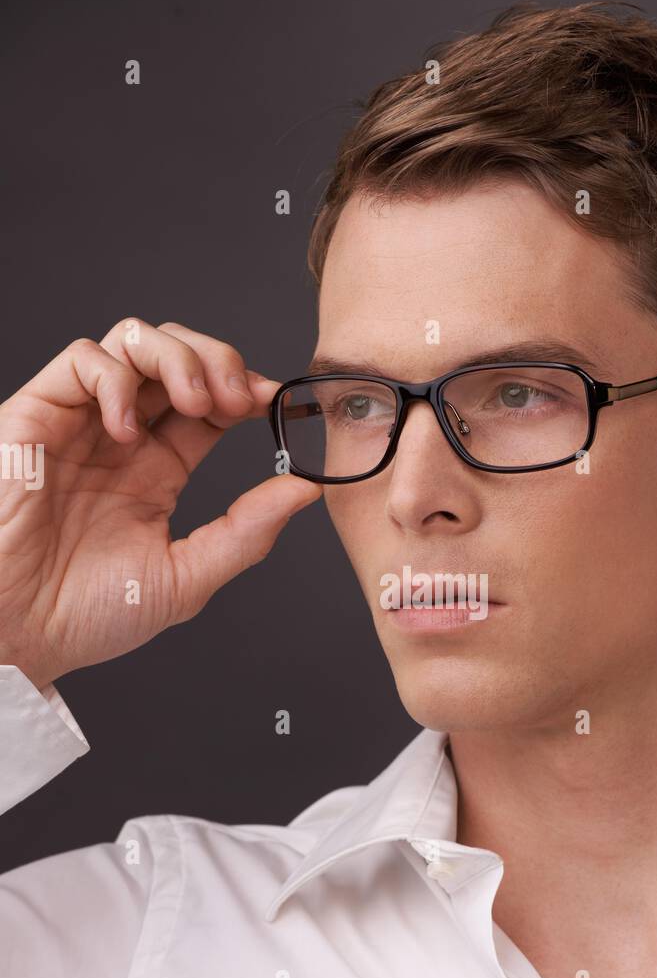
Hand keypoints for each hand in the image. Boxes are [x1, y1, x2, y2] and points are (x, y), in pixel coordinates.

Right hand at [0, 318, 320, 689]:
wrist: (16, 635)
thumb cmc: (86, 616)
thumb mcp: (186, 576)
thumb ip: (247, 531)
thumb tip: (307, 488)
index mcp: (157, 472)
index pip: (210, 404)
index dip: (244, 389)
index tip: (274, 402)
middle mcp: (121, 440)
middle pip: (177, 357)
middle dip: (217, 361)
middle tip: (238, 397)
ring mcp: (80, 424)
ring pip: (133, 342)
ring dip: (176, 357)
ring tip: (195, 403)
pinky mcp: (36, 416)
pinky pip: (81, 359)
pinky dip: (117, 377)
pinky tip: (128, 428)